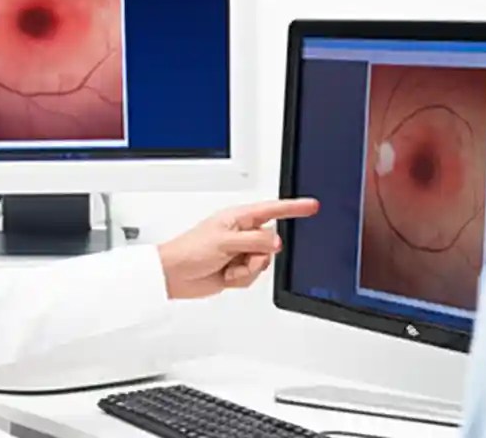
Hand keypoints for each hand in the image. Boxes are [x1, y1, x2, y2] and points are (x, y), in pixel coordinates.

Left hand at [157, 198, 319, 299]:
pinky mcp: (238, 270)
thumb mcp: (224, 241)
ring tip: (228, 267)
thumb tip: (276, 242)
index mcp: (238, 218)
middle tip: (240, 256)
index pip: (273, 210)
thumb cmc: (189, 250)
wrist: (173, 275)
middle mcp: (242, 234)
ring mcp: (240, 253)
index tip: (312, 206)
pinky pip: (254, 277)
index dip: (293, 208)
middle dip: (258, 255)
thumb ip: (254, 241)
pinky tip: (225, 276)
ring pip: (264, 263)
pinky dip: (241, 279)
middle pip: (271, 243)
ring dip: (247, 270)